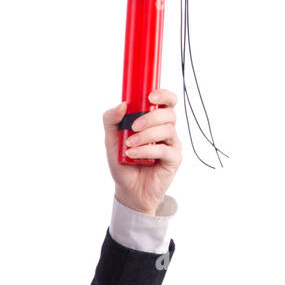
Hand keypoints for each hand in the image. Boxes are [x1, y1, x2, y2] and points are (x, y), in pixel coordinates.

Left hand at [104, 88, 181, 214]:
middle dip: (150, 118)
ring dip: (146, 135)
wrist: (128, 189)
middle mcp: (167, 131)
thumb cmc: (123, 163)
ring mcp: (172, 145)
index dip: (164, 95)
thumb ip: (112, 119)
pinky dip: (147, 150)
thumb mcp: (111, 139)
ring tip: (130, 145)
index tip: (150, 97)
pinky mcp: (174, 160)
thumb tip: (122, 105)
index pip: (168, 102)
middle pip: (169, 114)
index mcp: (155, 121)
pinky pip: (165, 150)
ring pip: (167, 130)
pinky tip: (133, 154)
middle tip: (133, 127)